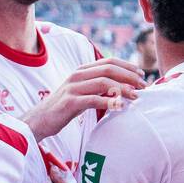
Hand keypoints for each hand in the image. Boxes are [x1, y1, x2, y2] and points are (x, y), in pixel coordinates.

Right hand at [24, 59, 143, 140]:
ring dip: (123, 89)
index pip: (109, 62)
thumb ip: (98, 88)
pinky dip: (110, 103)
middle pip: (109, 69)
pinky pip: (94, 100)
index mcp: (81, 71)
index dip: (128, 66)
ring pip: (104, 83)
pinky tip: (120, 107)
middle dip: (129, 76)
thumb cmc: (64, 108)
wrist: (40, 120)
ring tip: (136, 97)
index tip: (142, 75)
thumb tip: (122, 88)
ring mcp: (73, 88)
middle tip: (143, 86)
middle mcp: (77, 76)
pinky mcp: (70, 102)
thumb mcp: (81, 93)